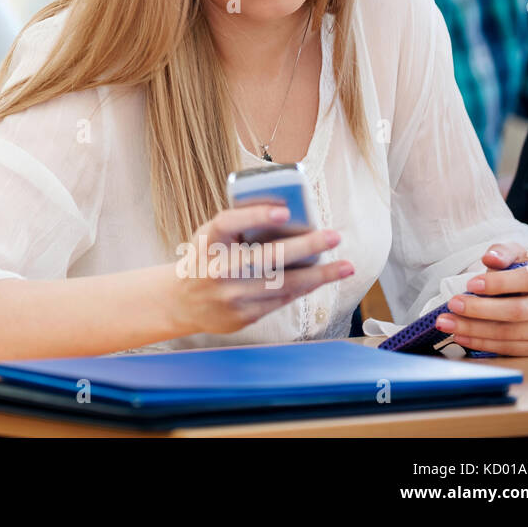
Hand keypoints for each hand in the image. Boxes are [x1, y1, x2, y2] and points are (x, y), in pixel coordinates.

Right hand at [172, 201, 352, 336]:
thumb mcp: (211, 237)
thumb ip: (240, 226)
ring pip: (282, 284)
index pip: (229, 223)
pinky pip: (281, 300)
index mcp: (207, 242)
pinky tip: (322, 279)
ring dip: (319, 275)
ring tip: (345, 267)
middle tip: (333, 236)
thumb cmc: (206, 259)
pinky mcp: (242, 316)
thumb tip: (291, 216)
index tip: (284, 211)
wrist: (181, 302)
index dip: (255, 215)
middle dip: (305, 246)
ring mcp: (231, 296)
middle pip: (266, 257)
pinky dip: (304, 288)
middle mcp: (217, 270)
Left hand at [436, 242, 527, 356]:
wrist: (527, 293)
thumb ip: (501, 252)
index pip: (527, 280)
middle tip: (453, 304)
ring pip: (508, 333)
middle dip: (479, 309)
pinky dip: (480, 343)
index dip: (498, 283)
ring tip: (446, 323)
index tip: (471, 284)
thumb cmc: (516, 271)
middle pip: (516, 311)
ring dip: (472, 329)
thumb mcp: (510, 253)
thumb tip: (491, 257)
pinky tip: (460, 336)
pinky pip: (506, 349)